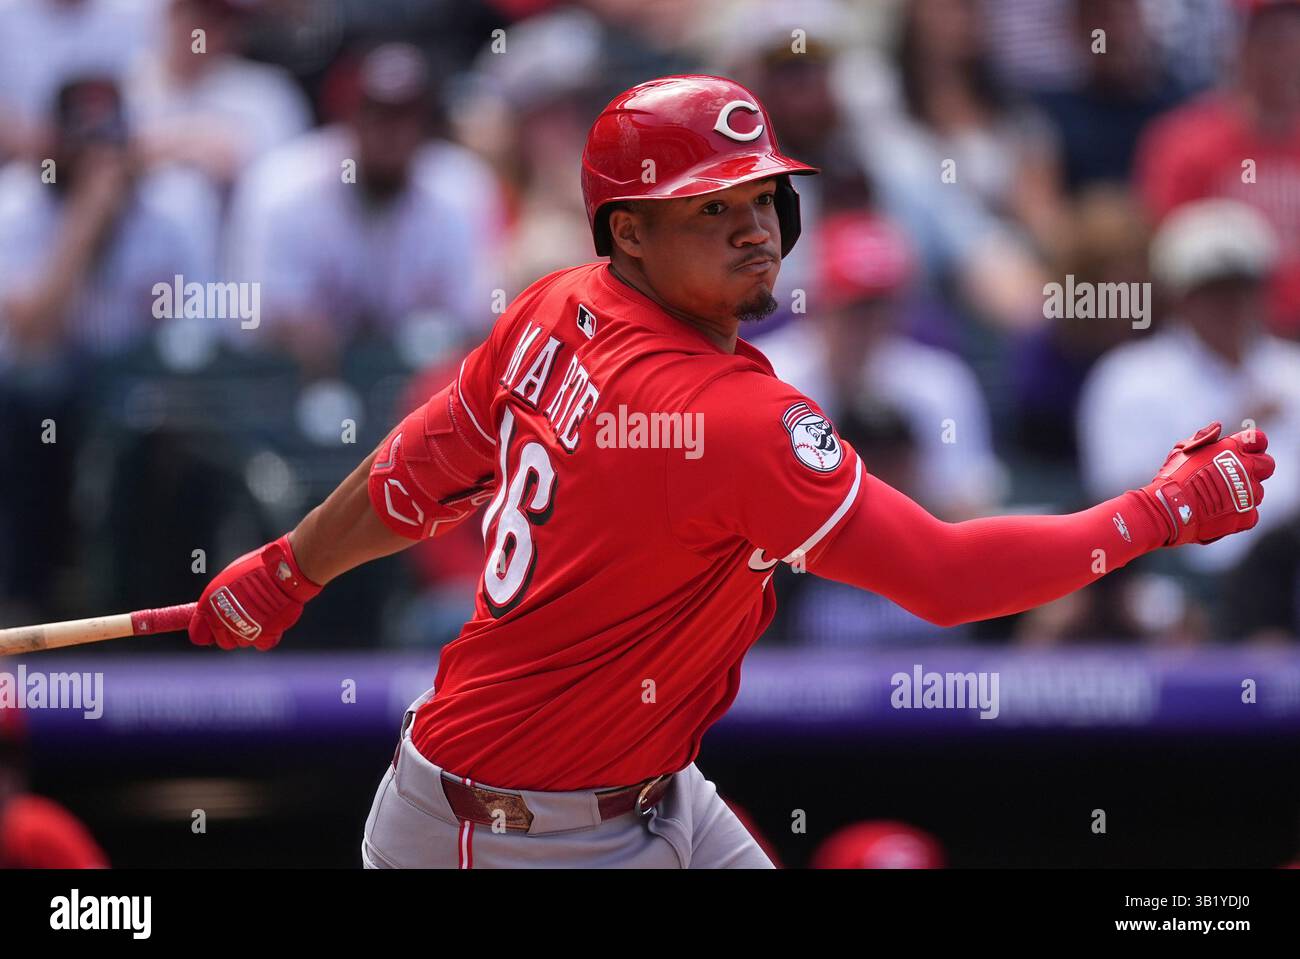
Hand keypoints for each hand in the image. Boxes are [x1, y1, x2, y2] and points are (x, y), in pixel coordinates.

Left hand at [189, 535, 321, 650]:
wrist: (284, 571)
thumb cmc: (259, 567)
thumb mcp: (230, 577)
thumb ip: (220, 598)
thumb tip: (217, 609)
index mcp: (209, 604)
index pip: (198, 634)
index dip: (207, 631)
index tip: (214, 627)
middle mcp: (223, 620)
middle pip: (222, 641)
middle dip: (231, 632)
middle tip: (244, 617)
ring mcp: (244, 629)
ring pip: (243, 642)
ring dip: (250, 632)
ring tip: (262, 613)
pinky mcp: (264, 635)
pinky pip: (262, 644)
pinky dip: (268, 636)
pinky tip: (272, 620)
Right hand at [1137, 422, 1275, 546]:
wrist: (1170, 509)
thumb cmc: (1173, 478)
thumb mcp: (1183, 451)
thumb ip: (1204, 438)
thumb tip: (1217, 427)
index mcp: (1232, 449)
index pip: (1258, 440)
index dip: (1252, 445)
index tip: (1243, 451)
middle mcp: (1246, 469)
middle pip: (1267, 465)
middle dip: (1256, 468)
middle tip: (1237, 475)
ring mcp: (1249, 493)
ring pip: (1258, 492)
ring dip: (1244, 493)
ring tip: (1221, 498)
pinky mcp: (1247, 516)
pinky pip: (1250, 514)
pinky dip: (1238, 514)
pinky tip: (1220, 514)